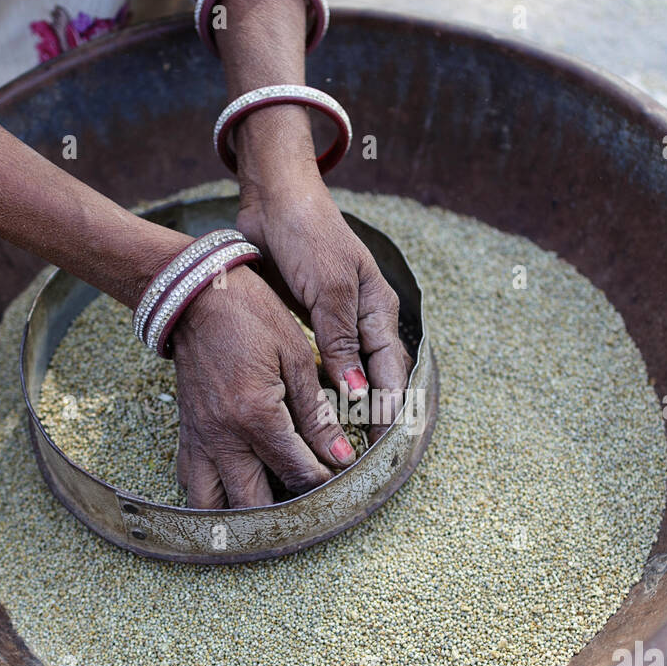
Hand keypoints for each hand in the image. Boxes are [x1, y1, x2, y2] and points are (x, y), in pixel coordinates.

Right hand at [170, 265, 355, 507]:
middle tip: (309, 509)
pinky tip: (235, 490)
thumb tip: (341, 454)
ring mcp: (199, 439)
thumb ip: (317, 413)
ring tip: (270, 512)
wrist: (196, 294)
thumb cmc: (251, 316)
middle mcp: (223, 437)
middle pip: (253, 506)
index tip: (341, 485)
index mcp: (256, 416)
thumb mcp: (296, 357)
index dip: (324, 485)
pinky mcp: (186, 434)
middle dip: (284, 516)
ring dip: (241, 517)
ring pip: (212, 507)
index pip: (296, 473)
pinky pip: (191, 483)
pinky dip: (213, 497)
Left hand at [237, 160, 412, 437]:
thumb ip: (342, 340)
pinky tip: (315, 419)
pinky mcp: (311, 326)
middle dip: (374, 421)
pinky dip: (323, 395)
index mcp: (379, 310)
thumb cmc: (308, 235)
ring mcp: (338, 325)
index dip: (390, 412)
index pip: (392, 374)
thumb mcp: (328, 287)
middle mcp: (363, 322)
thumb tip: (357, 393)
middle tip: (365, 463)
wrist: (274, 202)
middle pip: (377, 383)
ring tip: (341, 451)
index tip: (383, 450)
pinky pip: (324, 369)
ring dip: (348, 414)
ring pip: (351, 380)